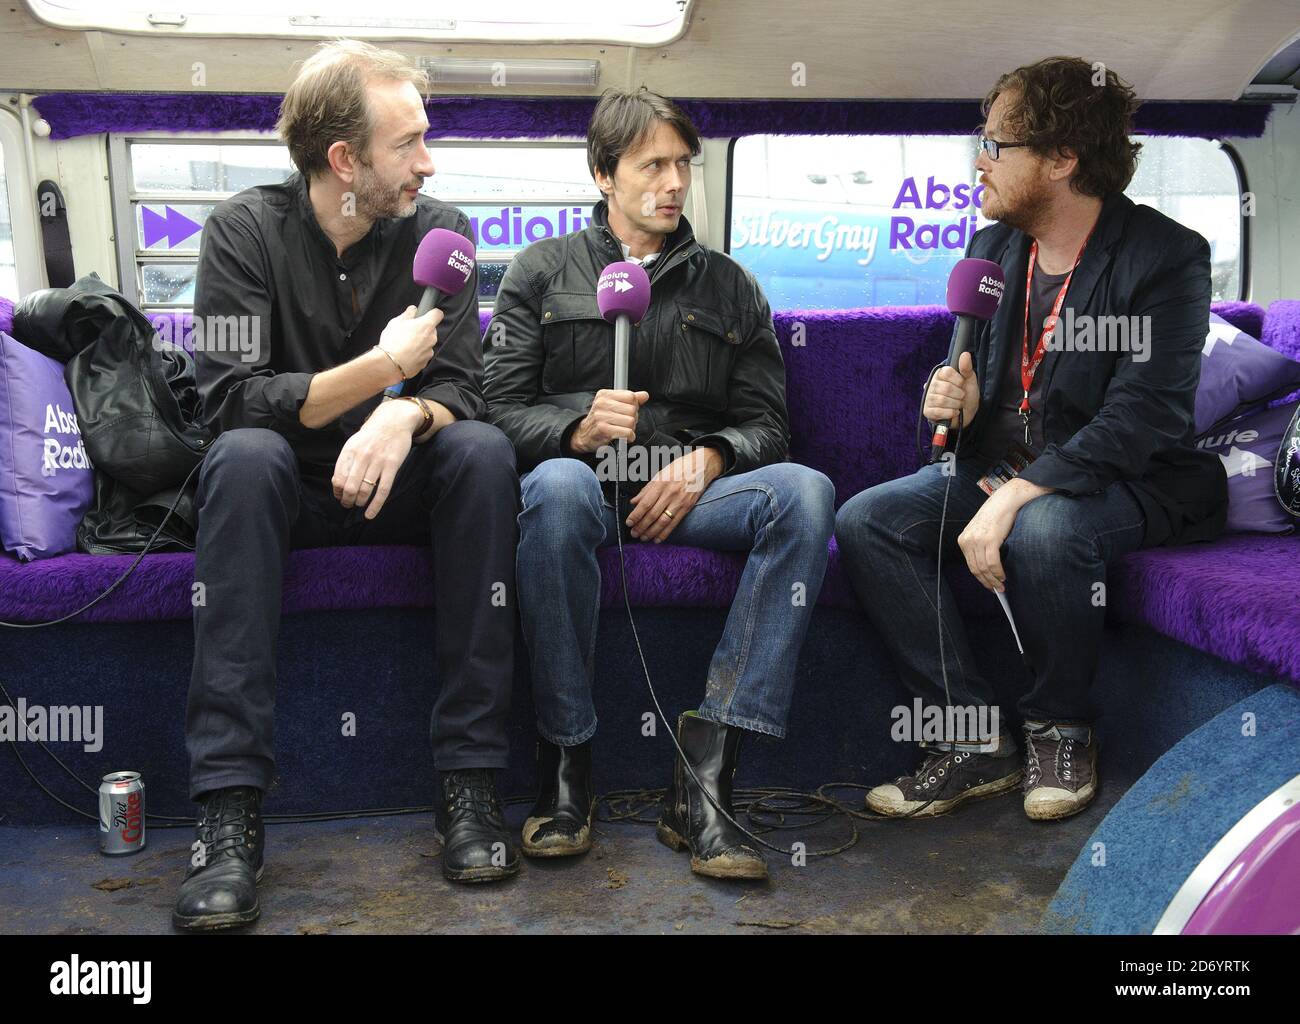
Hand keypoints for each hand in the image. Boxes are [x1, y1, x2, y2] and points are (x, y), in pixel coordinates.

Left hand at [332, 401, 417, 518]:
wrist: (393, 421)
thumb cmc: (371, 435)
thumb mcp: (353, 444)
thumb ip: (345, 462)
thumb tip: (337, 484)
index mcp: (350, 451)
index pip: (338, 478)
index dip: (337, 491)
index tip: (340, 496)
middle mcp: (362, 456)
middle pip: (350, 487)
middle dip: (347, 500)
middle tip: (348, 504)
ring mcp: (377, 461)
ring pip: (365, 490)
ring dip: (359, 502)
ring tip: (359, 505)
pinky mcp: (392, 466)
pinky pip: (382, 490)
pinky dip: (375, 506)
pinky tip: (370, 514)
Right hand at [378, 305, 443, 380]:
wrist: (390, 364)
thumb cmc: (393, 342)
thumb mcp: (396, 322)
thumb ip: (408, 314)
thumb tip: (413, 310)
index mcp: (426, 325)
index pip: (438, 314)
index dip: (432, 312)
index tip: (426, 313)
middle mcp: (432, 338)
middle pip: (431, 329)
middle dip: (422, 329)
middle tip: (409, 330)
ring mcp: (429, 351)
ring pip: (427, 342)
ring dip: (420, 341)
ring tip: (405, 344)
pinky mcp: (425, 362)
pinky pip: (423, 354)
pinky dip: (417, 352)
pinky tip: (406, 353)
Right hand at [570, 389, 649, 453]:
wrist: (584, 434)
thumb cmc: (601, 419)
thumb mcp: (614, 405)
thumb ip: (630, 399)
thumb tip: (644, 395)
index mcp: (604, 394)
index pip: (630, 396)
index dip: (634, 406)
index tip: (628, 412)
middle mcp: (601, 403)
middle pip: (632, 409)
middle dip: (633, 418)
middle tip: (625, 422)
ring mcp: (601, 416)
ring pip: (631, 421)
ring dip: (631, 428)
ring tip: (623, 429)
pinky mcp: (603, 429)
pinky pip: (627, 432)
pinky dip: (629, 436)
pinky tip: (624, 436)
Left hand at [625, 447, 723, 542]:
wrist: (702, 466)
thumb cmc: (680, 468)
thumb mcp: (660, 474)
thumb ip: (647, 489)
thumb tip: (634, 501)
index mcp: (661, 484)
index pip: (645, 504)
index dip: (636, 515)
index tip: (629, 522)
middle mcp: (670, 493)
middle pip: (652, 514)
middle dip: (641, 526)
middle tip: (634, 533)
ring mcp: (680, 501)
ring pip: (663, 521)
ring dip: (651, 532)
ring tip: (643, 537)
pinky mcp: (687, 507)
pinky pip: (674, 523)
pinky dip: (665, 533)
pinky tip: (658, 538)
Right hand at [924, 351, 978, 427]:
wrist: (967, 412)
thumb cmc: (967, 394)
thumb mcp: (969, 380)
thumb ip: (966, 368)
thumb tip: (965, 354)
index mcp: (939, 374)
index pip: (946, 372)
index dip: (958, 380)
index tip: (962, 384)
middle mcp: (931, 385)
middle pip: (945, 388)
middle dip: (959, 394)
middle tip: (961, 396)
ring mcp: (928, 398)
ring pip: (941, 400)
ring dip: (955, 404)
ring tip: (958, 404)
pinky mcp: (927, 411)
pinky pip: (938, 412)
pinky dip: (950, 413)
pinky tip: (954, 412)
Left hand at [956, 478, 1052, 590]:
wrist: (1005, 501)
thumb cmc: (996, 516)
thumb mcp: (981, 532)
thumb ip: (979, 547)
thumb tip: (986, 568)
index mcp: (963, 540)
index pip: (970, 564)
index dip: (979, 578)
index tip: (987, 585)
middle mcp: (968, 541)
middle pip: (976, 568)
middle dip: (986, 582)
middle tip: (996, 590)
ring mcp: (977, 541)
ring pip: (984, 568)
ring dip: (993, 580)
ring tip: (1001, 586)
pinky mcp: (989, 540)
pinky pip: (992, 563)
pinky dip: (998, 573)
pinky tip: (1003, 577)